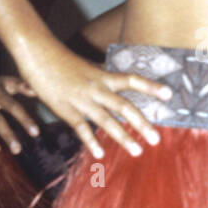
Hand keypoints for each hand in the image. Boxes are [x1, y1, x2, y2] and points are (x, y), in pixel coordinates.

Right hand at [17, 42, 171, 158]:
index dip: (151, 87)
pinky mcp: (66, 109)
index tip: (169, 95)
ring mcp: (82, 99)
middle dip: (142, 123)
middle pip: (124, 106)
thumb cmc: (61, 59)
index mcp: (103, 75)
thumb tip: (114, 78)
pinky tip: (100, 154)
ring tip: (137, 151)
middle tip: (157, 139)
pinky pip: (81, 128)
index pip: (132, 80)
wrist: (37, 52)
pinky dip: (91, 141)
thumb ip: (101, 75)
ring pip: (106, 121)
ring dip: (123, 137)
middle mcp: (97, 87)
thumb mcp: (86, 66)